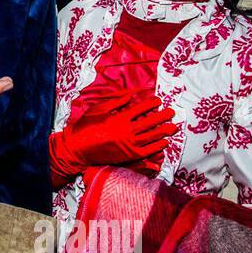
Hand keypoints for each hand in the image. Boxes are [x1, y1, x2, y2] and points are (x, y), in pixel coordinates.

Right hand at [48, 91, 177, 185]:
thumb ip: (116, 103)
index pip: (140, 109)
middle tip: (171, 112)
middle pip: (149, 122)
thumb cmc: (85, 127)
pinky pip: (147, 150)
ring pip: (151, 136)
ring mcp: (128, 144)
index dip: (151, 104)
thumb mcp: (98, 109)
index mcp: (119, 118)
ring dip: (163, 131)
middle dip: (162, 116)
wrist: (77, 148)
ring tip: (173, 126)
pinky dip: (157, 146)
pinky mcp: (128, 155)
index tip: (158, 101)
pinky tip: (164, 142)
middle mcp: (126, 131)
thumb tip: (131, 97)